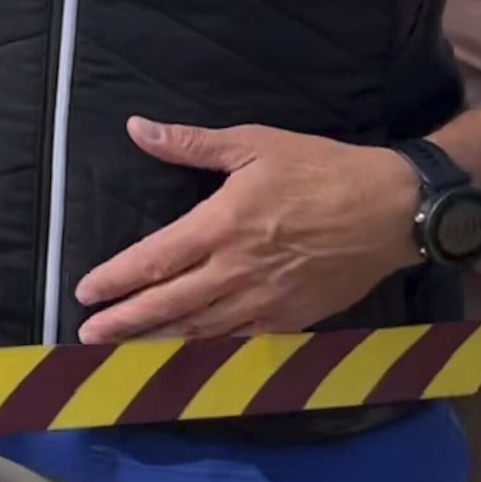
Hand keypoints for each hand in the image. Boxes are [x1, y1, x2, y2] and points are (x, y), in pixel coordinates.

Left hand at [74, 118, 421, 343]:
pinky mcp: (293, 318)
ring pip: (200, 329)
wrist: (395, 210)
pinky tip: (185, 353)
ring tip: (121, 348)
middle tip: (87, 334)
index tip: (85, 292)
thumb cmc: (321, 170)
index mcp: (222, 224)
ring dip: (157, 339)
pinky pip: (240, 339)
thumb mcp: (254, 144)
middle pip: (169, 304)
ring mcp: (267, 300)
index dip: (117, 279)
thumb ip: (191, 143)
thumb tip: (139, 128)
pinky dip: (207, 349)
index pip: (155, 260)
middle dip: (124, 321)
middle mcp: (238, 269)